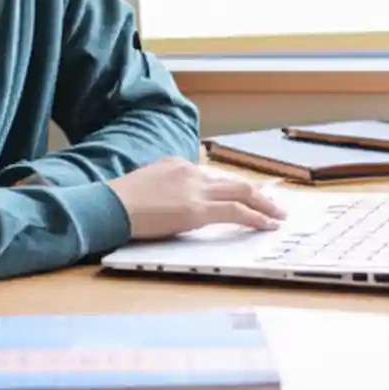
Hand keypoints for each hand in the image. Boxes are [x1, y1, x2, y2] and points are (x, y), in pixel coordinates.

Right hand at [107, 157, 287, 239]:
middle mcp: (190, 172)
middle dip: (257, 193)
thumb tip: (172, 206)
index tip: (245, 196)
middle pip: (233, 180)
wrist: (109, 205)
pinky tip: (266, 225)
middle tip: (274, 204)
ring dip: (264, 205)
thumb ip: (163, 192)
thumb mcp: (143, 187)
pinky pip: (235, 211)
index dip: (232, 189)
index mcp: (176, 165)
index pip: (212, 177)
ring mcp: (195, 189)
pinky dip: (255, 217)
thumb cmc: (117, 203)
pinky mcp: (197, 210)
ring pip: (242, 192)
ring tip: (278, 215)